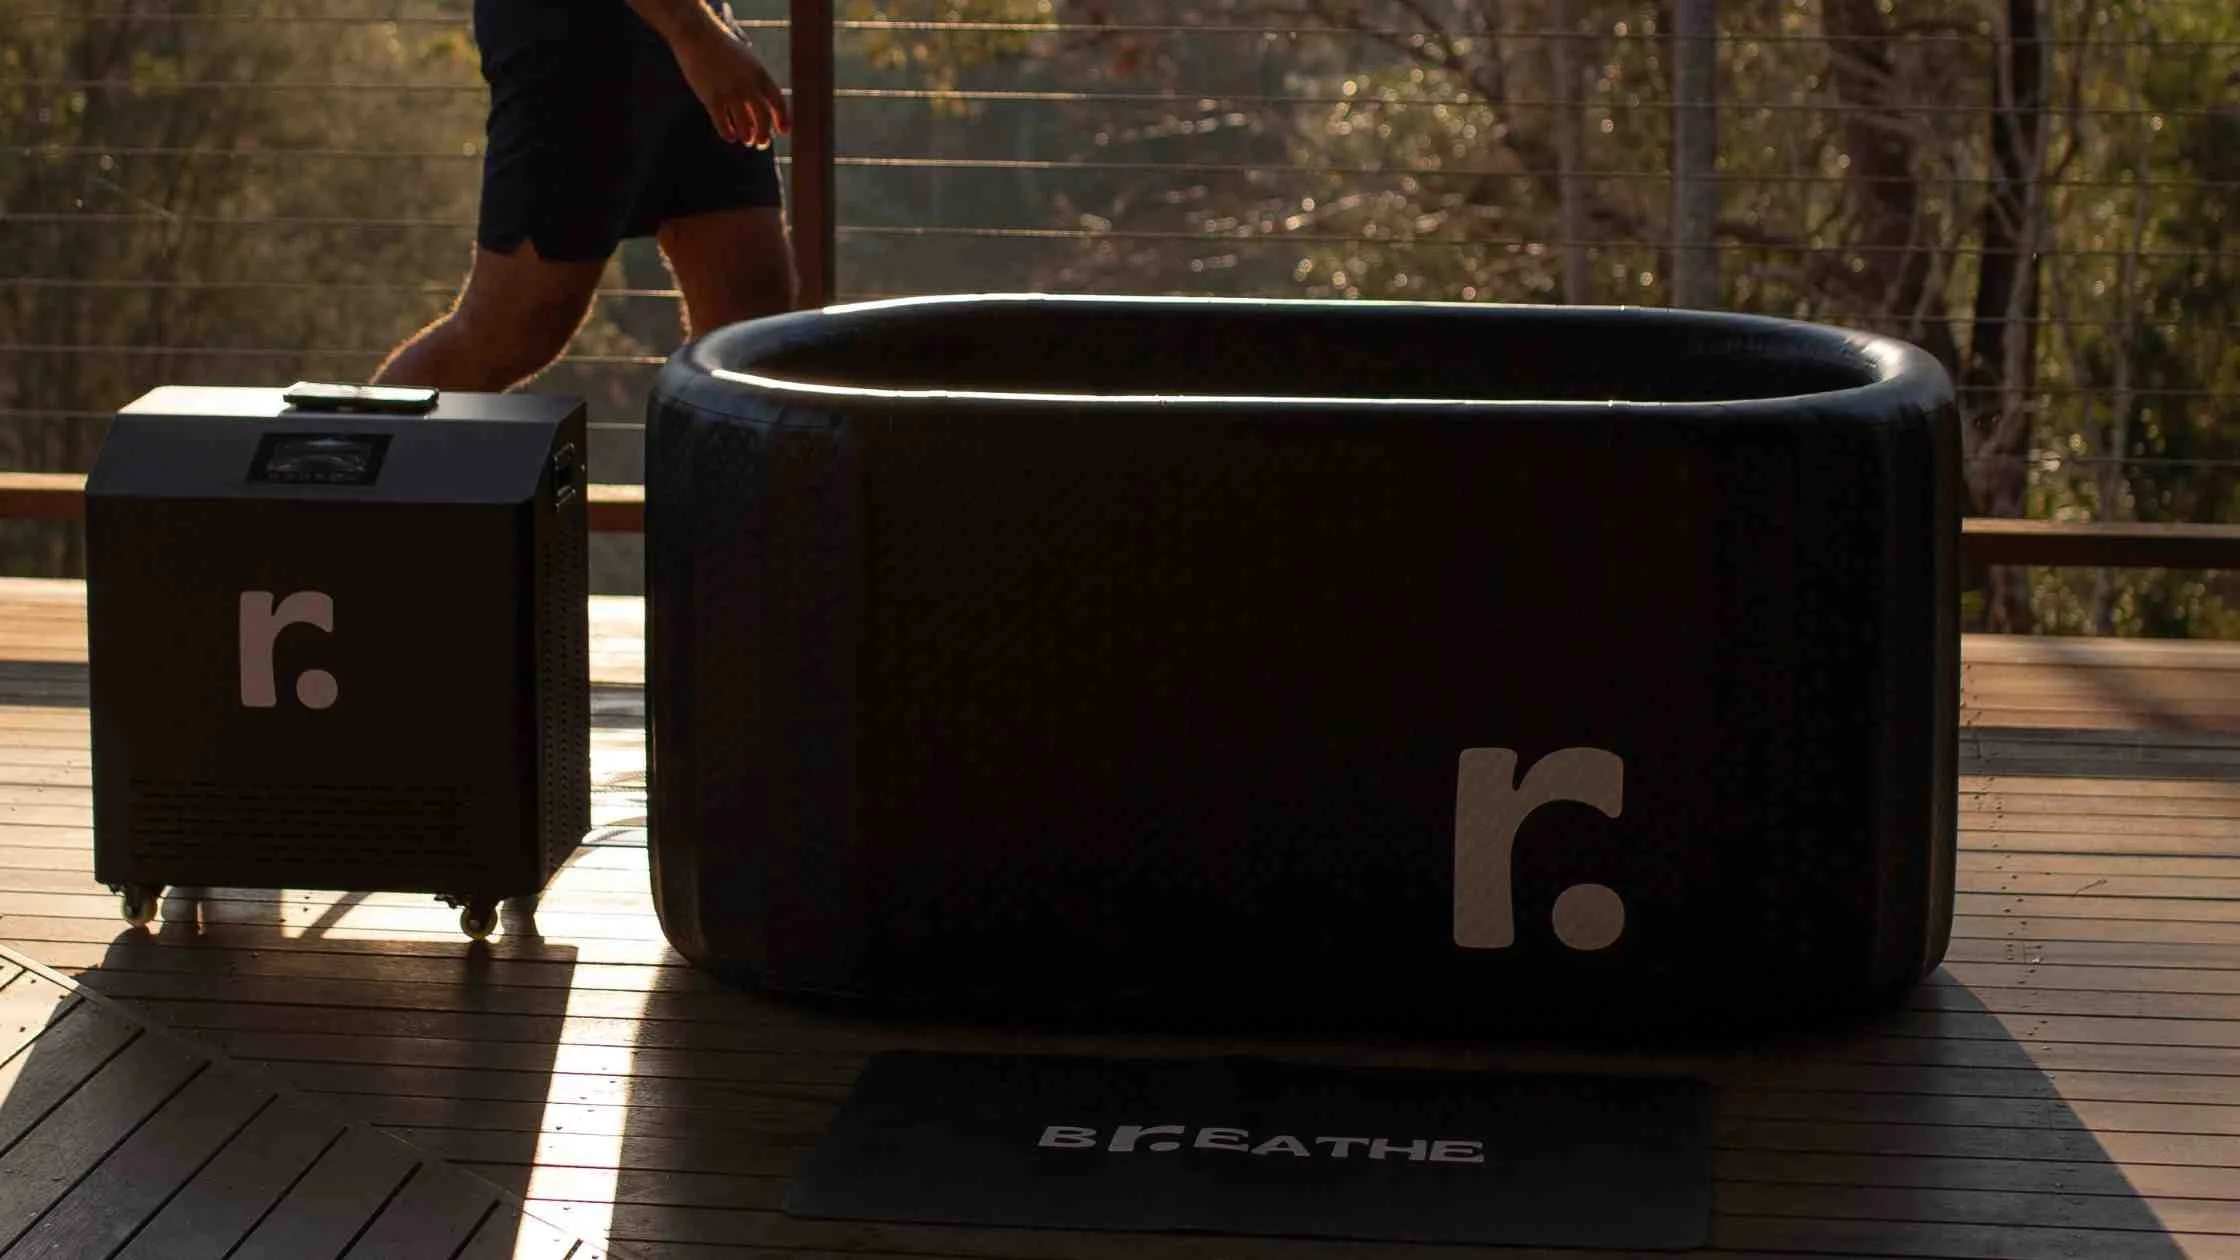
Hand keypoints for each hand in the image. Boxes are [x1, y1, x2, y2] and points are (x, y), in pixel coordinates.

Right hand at [669, 19, 791, 147]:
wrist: (697, 35)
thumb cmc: (723, 48)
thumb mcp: (747, 60)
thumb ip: (757, 80)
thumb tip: (761, 106)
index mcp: (760, 74)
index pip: (778, 102)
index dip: (783, 119)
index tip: (783, 132)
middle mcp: (748, 85)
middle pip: (763, 118)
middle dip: (764, 135)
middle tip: (761, 143)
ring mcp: (730, 93)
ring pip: (745, 125)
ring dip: (748, 136)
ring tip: (747, 140)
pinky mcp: (711, 98)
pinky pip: (723, 124)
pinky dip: (728, 133)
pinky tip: (730, 136)